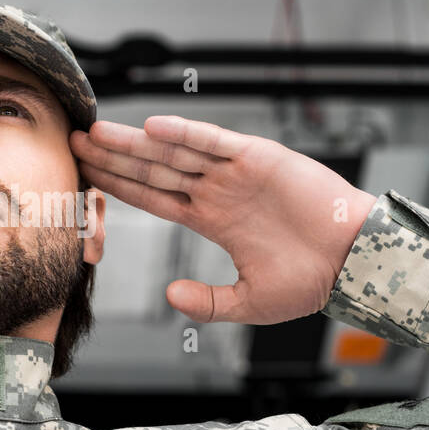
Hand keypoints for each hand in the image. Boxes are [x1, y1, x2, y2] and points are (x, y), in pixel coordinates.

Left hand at [70, 115, 377, 325]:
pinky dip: (187, 132)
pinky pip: (215, 141)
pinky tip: (154, 127)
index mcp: (212, 219)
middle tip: (75, 141)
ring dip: (137, 141)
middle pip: (154, 169)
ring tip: (99, 131)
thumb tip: (169, 296)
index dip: (118, 185)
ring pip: (176, 152)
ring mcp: (235, 173)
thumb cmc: (309, 281)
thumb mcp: (248, 302)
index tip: (85, 175)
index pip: (153, 197)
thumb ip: (207, 301)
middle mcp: (217, 191)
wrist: (353, 262)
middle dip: (114, 157)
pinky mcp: (260, 158)